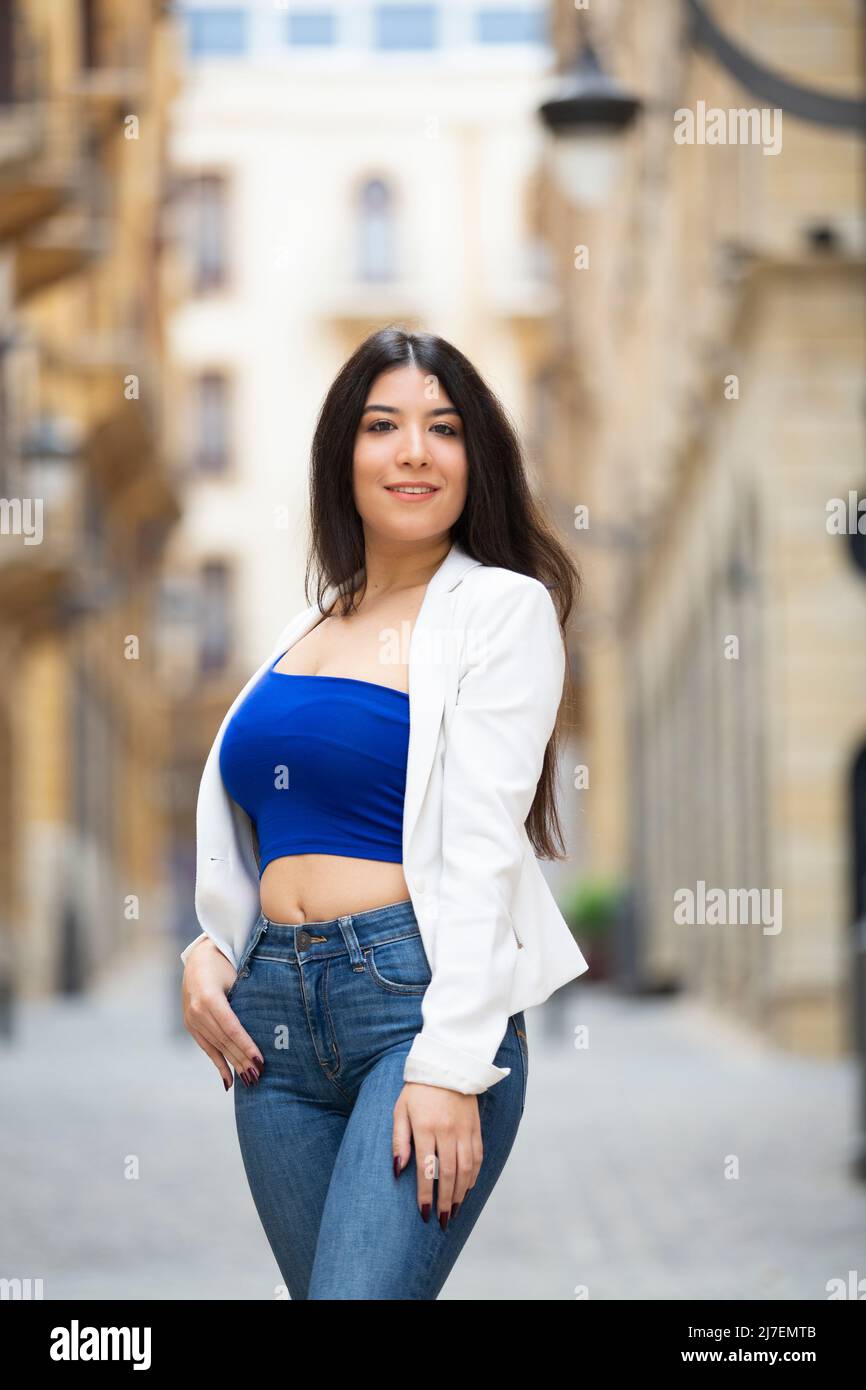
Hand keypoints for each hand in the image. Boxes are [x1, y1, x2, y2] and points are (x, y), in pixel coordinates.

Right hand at [181, 937, 263, 1089]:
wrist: (198, 958)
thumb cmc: (225, 963)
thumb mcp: (237, 976)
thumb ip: (247, 999)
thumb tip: (268, 1023)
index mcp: (209, 997)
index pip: (231, 1028)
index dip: (246, 1046)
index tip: (260, 1060)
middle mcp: (196, 1011)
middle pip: (224, 1041)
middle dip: (242, 1060)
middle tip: (259, 1076)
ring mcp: (191, 1019)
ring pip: (216, 1047)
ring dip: (233, 1065)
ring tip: (249, 1080)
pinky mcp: (190, 1025)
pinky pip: (206, 1048)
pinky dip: (218, 1064)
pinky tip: (229, 1081)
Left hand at [393, 1083, 481, 1225]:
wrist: (447, 1065)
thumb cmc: (418, 1090)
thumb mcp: (400, 1110)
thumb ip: (399, 1140)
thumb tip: (398, 1170)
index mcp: (426, 1127)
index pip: (426, 1168)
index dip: (425, 1193)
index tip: (424, 1213)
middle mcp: (447, 1130)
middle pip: (448, 1173)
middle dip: (445, 1200)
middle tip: (442, 1220)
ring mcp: (464, 1129)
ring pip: (466, 1168)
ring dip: (460, 1192)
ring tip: (454, 1210)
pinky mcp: (476, 1127)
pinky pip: (478, 1157)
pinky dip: (474, 1176)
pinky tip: (467, 1188)